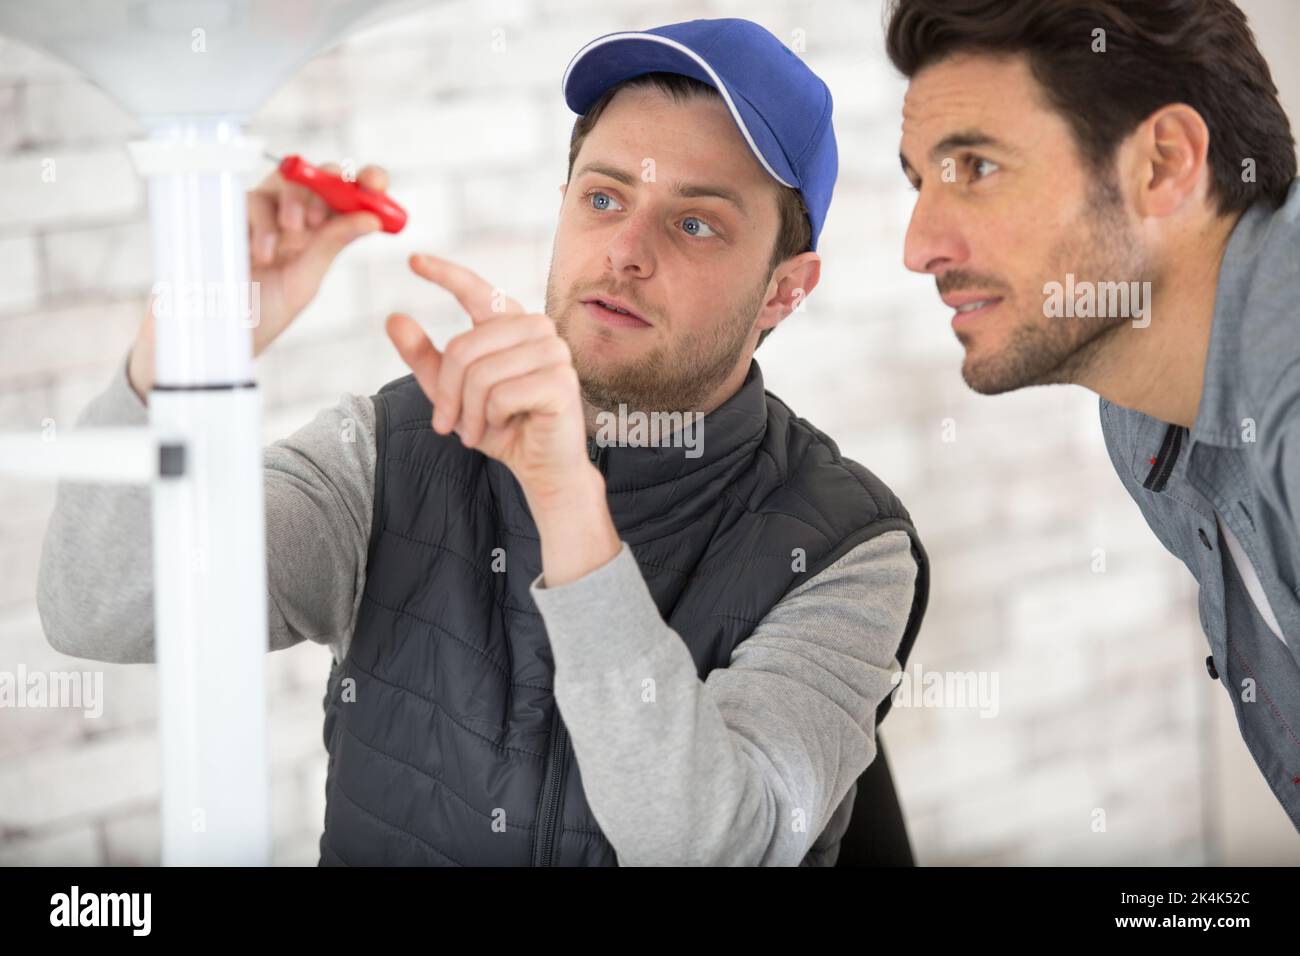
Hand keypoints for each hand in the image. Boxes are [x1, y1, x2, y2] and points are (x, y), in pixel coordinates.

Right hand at [127, 161, 386, 401]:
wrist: (215, 330)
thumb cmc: (262, 310)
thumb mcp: (305, 279)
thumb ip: (333, 243)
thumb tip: (372, 217)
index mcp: (324, 233)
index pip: (351, 196)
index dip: (366, 181)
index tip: (377, 183)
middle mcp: (297, 217)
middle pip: (321, 177)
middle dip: (330, 183)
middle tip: (331, 207)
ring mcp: (264, 212)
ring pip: (287, 179)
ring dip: (297, 200)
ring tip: (293, 234)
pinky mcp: (231, 212)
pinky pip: (253, 197)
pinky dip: (263, 222)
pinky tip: (262, 254)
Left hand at [384, 253, 594, 508]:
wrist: (541, 466)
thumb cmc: (501, 426)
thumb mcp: (452, 392)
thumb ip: (425, 357)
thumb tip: (393, 318)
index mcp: (512, 324)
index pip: (478, 290)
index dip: (446, 274)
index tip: (413, 260)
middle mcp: (537, 329)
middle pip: (464, 348)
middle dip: (448, 394)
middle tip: (446, 425)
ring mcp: (554, 353)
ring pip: (480, 374)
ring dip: (469, 412)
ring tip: (476, 430)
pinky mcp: (561, 382)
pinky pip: (501, 395)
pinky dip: (491, 418)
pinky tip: (506, 426)